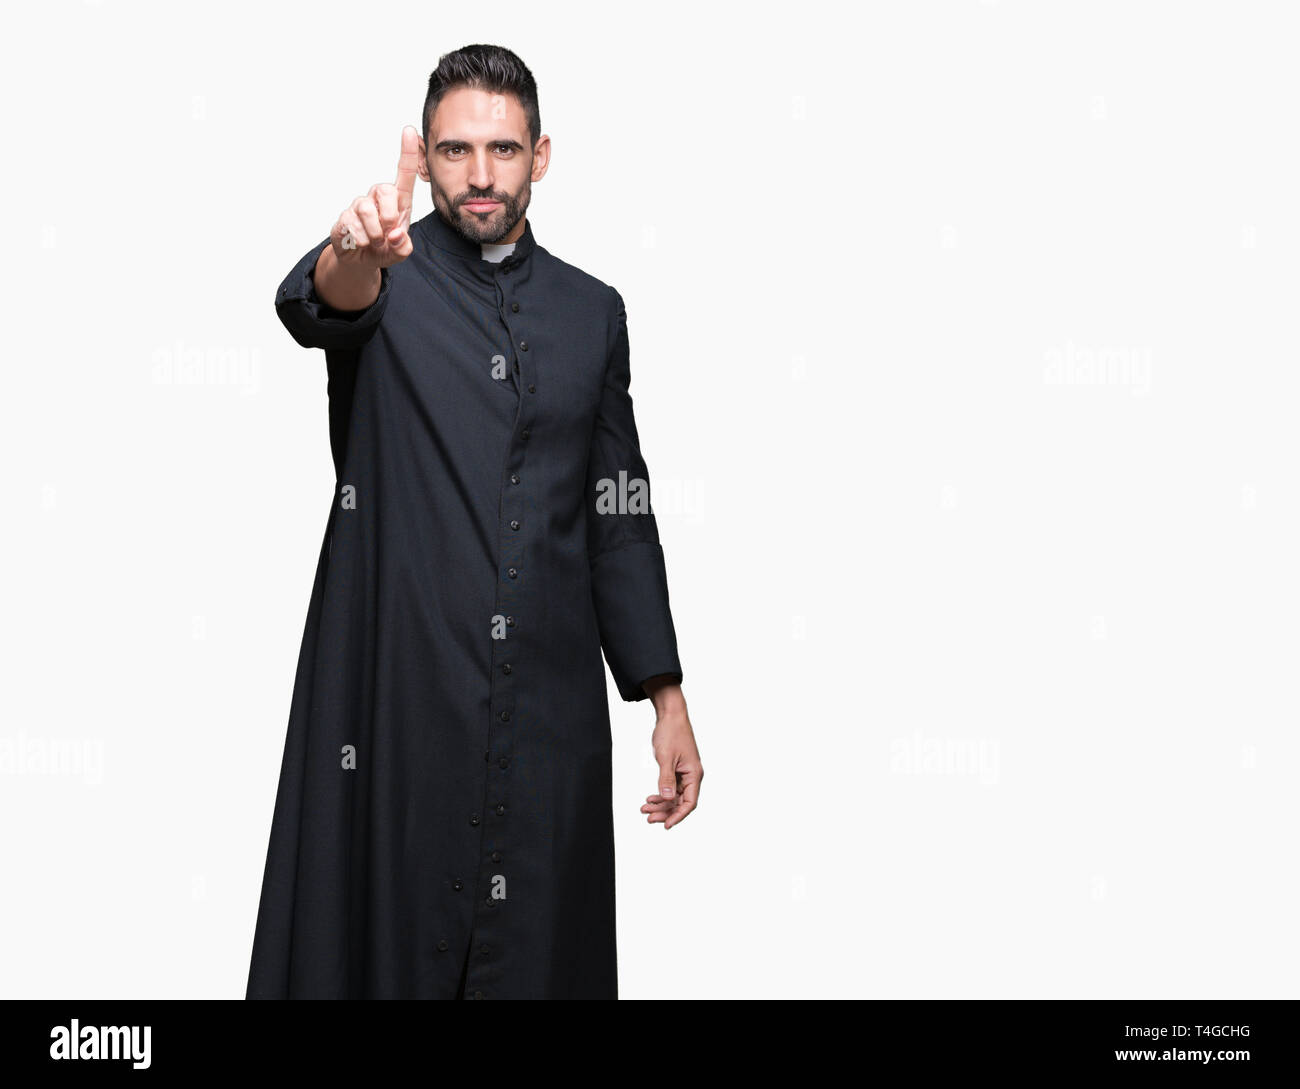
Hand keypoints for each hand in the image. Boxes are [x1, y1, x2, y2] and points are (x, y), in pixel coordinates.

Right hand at [329, 126, 419, 268]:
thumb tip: (395, 234)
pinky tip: (361, 243)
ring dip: (374, 234)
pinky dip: (361, 241)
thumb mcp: (400, 251)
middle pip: (386, 190)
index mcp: (398, 201)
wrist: (361, 261)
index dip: (407, 152)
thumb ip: (404, 246)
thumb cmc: (385, 248)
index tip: (409, 130)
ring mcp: (359, 205)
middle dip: (390, 216)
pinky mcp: (344, 217)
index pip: (404, 173)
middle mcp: (378, 197)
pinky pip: (353, 226)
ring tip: (375, 242)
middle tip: (389, 234)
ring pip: (367, 210)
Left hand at [641, 706, 701, 829]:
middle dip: (665, 812)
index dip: (678, 816)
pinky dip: (660, 794)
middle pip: (681, 802)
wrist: (670, 716)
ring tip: (645, 809)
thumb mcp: (666, 757)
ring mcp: (684, 773)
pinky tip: (650, 798)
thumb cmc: (672, 733)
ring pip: (674, 796)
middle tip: (649, 818)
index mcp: (694, 774)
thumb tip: (667, 799)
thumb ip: (666, 779)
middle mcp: (691, 776)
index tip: (666, 825)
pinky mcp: (677, 770)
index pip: (689, 802)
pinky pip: (670, 788)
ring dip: (661, 804)